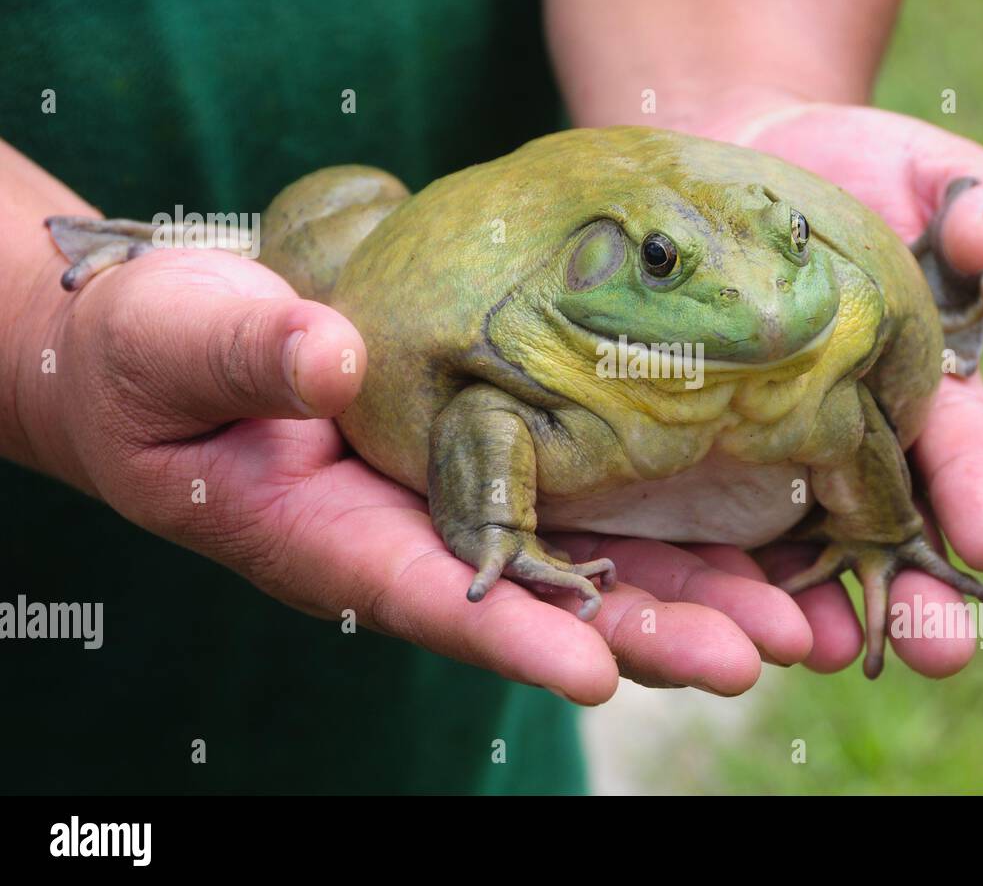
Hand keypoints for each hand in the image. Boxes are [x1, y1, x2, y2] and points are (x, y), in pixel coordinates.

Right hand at [19, 246, 813, 703]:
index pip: (430, 592)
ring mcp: (459, 507)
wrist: (179, 349)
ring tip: (795, 621)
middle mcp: (411, 537)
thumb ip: (246, 352)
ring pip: (586, 564)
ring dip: (689, 594)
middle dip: (649, 630)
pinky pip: (589, 505)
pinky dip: (669, 530)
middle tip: (761, 652)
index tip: (598, 669)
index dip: (512, 633)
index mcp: (328, 532)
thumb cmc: (158, 351)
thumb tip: (327, 357)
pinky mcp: (493, 467)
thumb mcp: (182, 342)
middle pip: (541, 600)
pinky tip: (758, 541)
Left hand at [686, 99, 982, 678]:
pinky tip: (720, 613)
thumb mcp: (924, 170)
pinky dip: (723, 570)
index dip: (981, 491)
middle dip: (917, 593)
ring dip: (818, 603)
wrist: (730, 167)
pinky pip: (713, 523)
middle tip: (938, 652)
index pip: (961, 444)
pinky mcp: (702, 456)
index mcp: (926, 382)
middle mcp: (856, 437)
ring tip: (823, 651)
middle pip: (891, 528)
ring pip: (804, 546)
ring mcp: (778, 454)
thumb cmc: (846, 169)